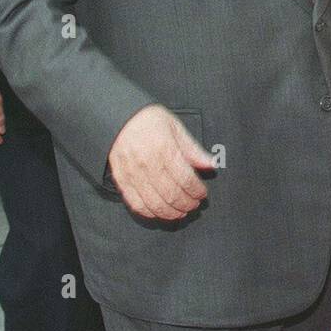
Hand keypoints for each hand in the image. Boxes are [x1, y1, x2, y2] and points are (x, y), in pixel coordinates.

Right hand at [107, 104, 215, 220]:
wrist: (119, 118)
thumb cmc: (149, 121)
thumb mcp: (175, 128)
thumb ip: (193, 149)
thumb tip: (211, 164)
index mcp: (164, 149)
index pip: (185, 179)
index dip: (196, 191)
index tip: (202, 194)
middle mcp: (148, 163)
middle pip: (171, 194)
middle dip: (186, 204)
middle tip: (194, 205)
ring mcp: (133, 174)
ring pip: (154, 203)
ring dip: (170, 212)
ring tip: (180, 211)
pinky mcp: (122, 180)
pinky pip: (136, 203)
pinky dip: (149, 212)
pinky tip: (160, 212)